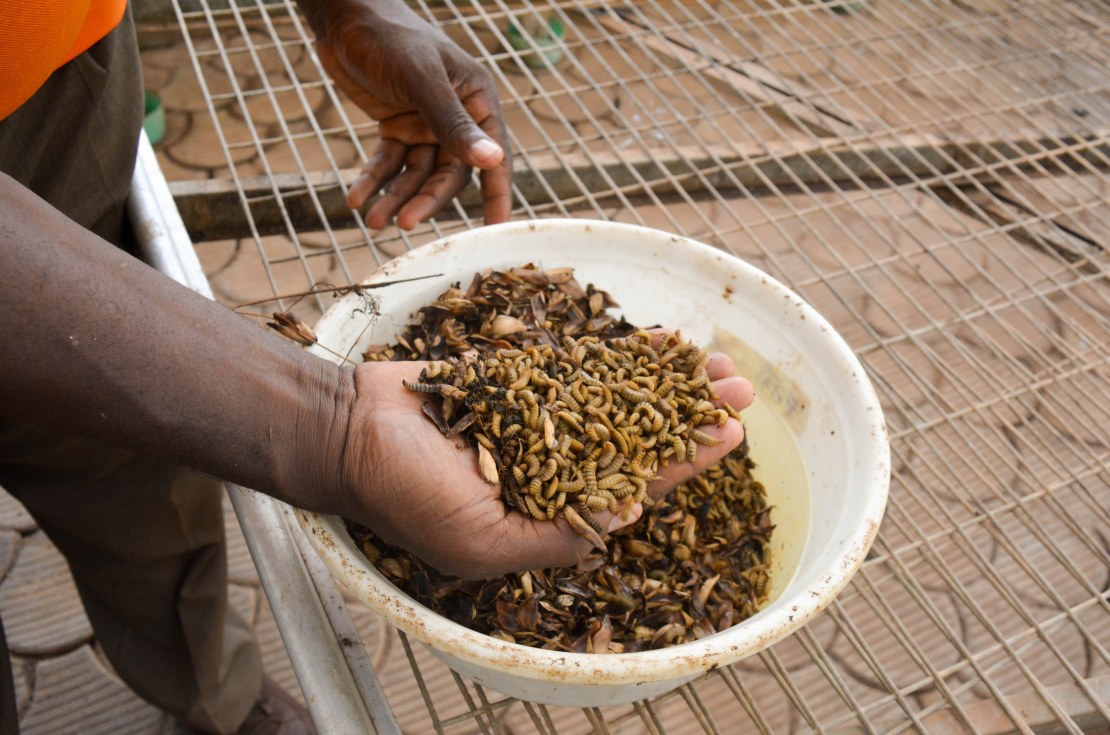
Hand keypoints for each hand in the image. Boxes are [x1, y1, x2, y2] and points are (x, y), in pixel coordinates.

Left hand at [307, 1, 511, 229]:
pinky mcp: (397, 126)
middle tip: (404, 224)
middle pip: (449, 173)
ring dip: (395, 196)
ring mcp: (425, 124)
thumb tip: (492, 160)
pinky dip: (374, 181)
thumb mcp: (422, 80)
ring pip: (416, 174)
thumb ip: (454, 123)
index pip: (493, 157)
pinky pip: (389, 162)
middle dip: (425, 200)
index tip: (495, 230)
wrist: (345, 18)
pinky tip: (356, 198)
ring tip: (372, 220)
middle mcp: (457, 116)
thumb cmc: (391, 37)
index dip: (495, 194)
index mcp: (477, 101)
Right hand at [334, 355, 753, 578]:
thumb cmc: (404, 494)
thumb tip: (629, 511)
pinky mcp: (524, 381)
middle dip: (690, 414)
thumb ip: (553, 534)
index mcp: (552, 510)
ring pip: (622, 399)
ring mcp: (543, 418)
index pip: (633, 485)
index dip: (683, 460)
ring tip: (720, 362)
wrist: (349, 428)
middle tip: (741, 387)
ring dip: (671, 383)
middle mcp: (556, 464)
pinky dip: (624, 356)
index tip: (727, 434)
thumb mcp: (480, 539)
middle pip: (640, 438)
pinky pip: (583, 366)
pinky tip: (663, 343)